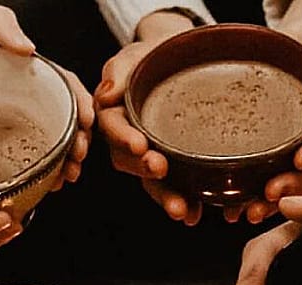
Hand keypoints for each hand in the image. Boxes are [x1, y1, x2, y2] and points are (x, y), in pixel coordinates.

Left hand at [0, 7, 92, 190]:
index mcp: (15, 75)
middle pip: (61, 122)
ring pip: (45, 148)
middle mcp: (14, 102)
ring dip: (62, 165)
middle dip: (78, 144)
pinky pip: (17, 168)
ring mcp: (1, 129)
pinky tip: (40, 189)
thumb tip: (29, 50)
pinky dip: (35, 179)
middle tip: (75, 164)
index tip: (86, 124)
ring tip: (61, 181)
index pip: (61, 86)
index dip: (81, 104)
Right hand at [94, 12, 204, 225]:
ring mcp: (150, 156)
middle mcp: (128, 140)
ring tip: (181, 209)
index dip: (123, 138)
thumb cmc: (156, 56)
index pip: (112, 127)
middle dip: (145, 170)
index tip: (138, 144)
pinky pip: (176, 187)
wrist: (183, 61)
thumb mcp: (136, 54)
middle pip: (129, 161)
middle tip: (160, 170)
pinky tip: (196, 213)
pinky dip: (187, 202)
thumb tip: (106, 94)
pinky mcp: (175, 166)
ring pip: (152, 181)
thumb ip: (119, 70)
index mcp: (114, 115)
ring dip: (165, 197)